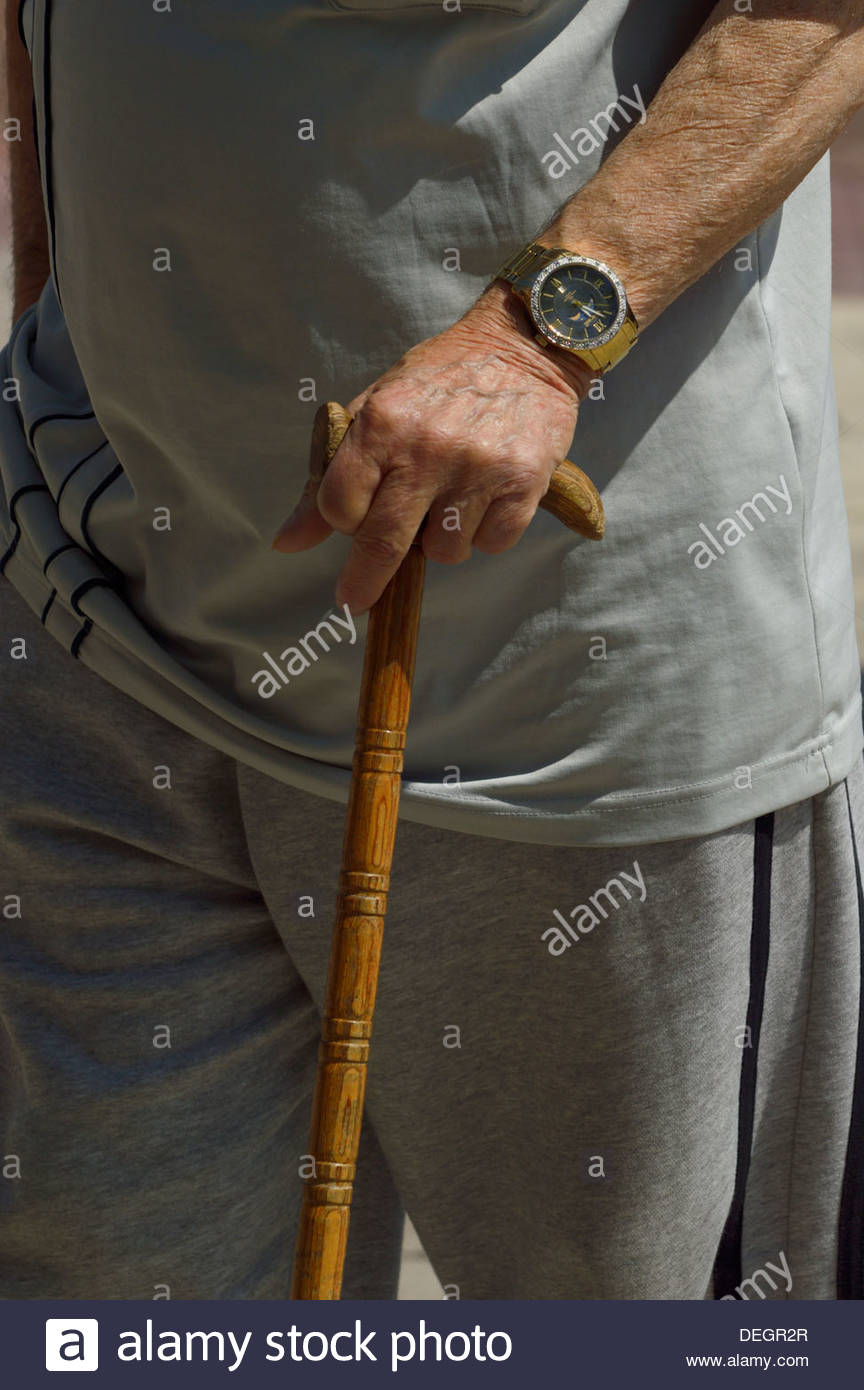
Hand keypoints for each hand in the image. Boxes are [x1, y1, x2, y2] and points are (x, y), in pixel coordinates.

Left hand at [271, 282, 595, 613]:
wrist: (523, 346)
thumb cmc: (439, 380)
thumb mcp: (377, 410)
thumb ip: (332, 476)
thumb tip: (286, 543)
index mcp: (383, 424)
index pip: (339, 507)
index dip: (343, 522)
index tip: (353, 524)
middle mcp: (428, 448)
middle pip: (383, 542)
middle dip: (365, 580)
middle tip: (357, 598)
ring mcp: (478, 468)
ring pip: (445, 552)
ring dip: (443, 541)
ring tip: (452, 500)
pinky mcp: (524, 483)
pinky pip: (493, 543)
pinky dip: (487, 533)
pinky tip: (487, 497)